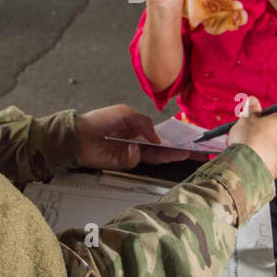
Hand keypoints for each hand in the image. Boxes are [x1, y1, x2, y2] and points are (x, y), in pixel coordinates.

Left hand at [74, 104, 190, 168]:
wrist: (79, 134)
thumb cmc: (99, 120)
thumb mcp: (125, 113)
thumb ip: (144, 123)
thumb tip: (157, 138)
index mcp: (139, 129)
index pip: (161, 136)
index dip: (175, 138)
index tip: (190, 140)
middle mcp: (138, 142)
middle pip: (163, 149)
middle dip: (180, 150)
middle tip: (196, 151)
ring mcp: (132, 153)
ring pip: (155, 157)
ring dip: (170, 155)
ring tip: (184, 153)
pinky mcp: (123, 163)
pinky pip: (136, 160)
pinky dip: (136, 153)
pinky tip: (133, 147)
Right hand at [227, 97, 276, 178]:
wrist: (248, 166)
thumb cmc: (247, 139)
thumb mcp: (245, 119)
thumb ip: (251, 109)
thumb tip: (253, 99)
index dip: (265, 115)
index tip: (254, 118)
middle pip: (275, 131)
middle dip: (263, 132)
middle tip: (247, 134)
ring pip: (272, 146)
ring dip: (262, 146)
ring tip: (246, 149)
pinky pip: (270, 160)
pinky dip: (262, 159)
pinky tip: (250, 160)